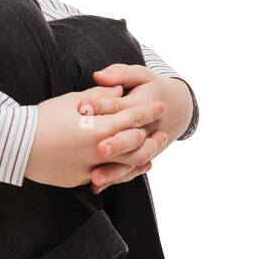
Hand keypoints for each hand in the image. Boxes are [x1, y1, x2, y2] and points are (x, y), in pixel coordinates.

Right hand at [23, 89, 166, 189]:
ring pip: (126, 166)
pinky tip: (128, 169)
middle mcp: (99, 150)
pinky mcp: (79, 179)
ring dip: (142, 159)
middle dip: (151, 138)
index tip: (160, 106)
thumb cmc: (42, 118)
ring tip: (151, 154)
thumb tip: (119, 92)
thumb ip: (100, 97)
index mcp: (99, 127)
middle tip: (162, 133)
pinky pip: (107, 177)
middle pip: (136, 145)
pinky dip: (122, 172)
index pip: (133, 118)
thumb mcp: (71, 101)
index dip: (149, 111)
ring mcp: (90, 167)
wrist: (14, 145)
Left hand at [87, 63, 193, 190]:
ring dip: (113, 170)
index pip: (120, 106)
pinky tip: (96, 185)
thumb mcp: (141, 75)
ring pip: (131, 160)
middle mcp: (146, 128)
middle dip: (115, 144)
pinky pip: (129, 170)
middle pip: (129, 138)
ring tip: (94, 177)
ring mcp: (146, 146)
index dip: (100, 105)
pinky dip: (114, 178)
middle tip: (98, 148)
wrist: (178, 107)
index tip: (81, 106)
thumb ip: (120, 74)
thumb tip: (98, 75)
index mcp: (142, 105)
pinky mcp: (142, 156)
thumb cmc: (153, 88)